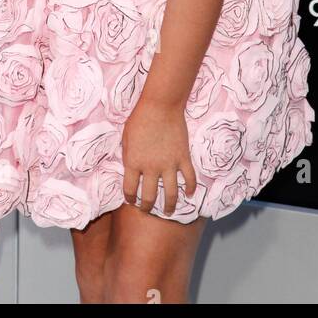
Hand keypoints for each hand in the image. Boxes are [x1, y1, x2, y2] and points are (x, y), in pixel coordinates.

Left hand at [121, 98, 196, 215]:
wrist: (160, 105)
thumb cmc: (139, 118)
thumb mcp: (126, 138)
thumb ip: (128, 156)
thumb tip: (130, 169)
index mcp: (134, 163)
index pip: (130, 189)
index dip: (130, 198)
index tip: (131, 201)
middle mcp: (151, 168)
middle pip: (149, 197)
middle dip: (147, 207)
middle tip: (147, 210)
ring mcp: (169, 165)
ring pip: (171, 194)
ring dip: (170, 206)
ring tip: (169, 212)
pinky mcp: (183, 158)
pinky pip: (189, 178)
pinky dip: (191, 188)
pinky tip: (190, 194)